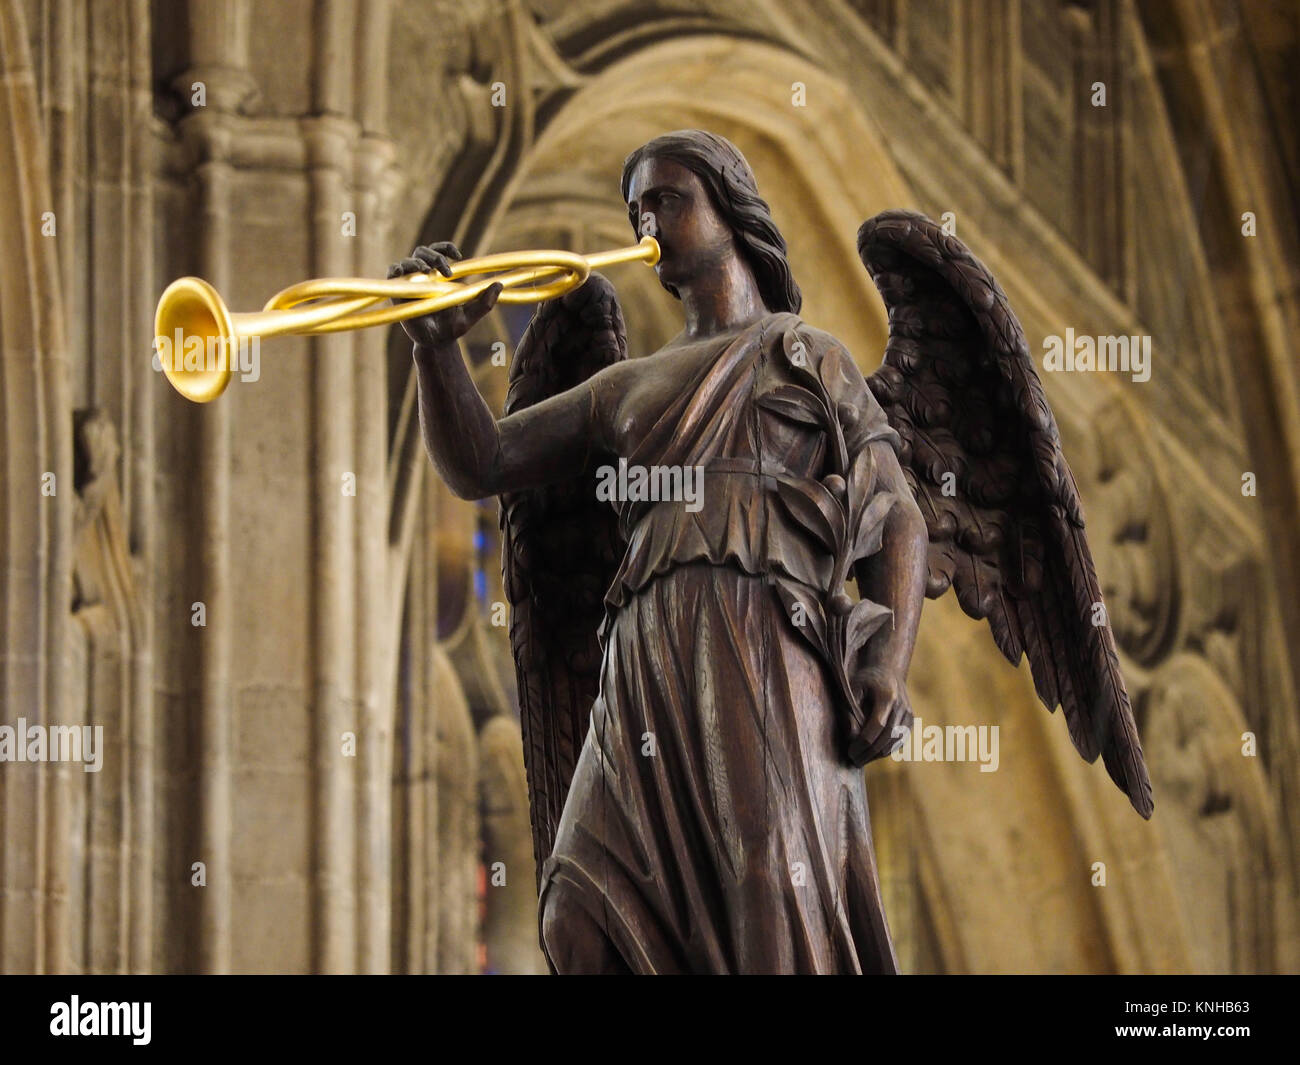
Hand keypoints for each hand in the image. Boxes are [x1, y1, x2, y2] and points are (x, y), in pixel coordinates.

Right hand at [387, 242, 501, 349]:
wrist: (438, 343)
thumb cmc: (454, 326)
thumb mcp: (472, 313)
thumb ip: (486, 301)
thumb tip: (499, 285)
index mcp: (440, 274)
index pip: (440, 251)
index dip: (446, 248)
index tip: (458, 256)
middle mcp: (424, 275)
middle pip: (422, 252)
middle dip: (434, 256)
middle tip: (447, 272)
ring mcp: (410, 283)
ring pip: (407, 261)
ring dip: (416, 262)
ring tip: (427, 272)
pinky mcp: (398, 293)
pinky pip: (392, 275)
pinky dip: (395, 270)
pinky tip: (402, 272)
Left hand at [847, 665, 913, 765]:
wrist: (887, 669)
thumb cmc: (865, 680)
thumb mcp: (853, 690)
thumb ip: (850, 712)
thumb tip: (851, 738)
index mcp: (888, 696)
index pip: (877, 726)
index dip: (863, 742)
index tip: (850, 752)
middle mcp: (902, 706)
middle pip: (887, 737)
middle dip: (869, 753)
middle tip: (854, 761)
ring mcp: (909, 714)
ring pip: (895, 742)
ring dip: (877, 755)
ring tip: (861, 759)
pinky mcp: (911, 721)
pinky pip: (900, 741)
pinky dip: (886, 750)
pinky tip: (872, 754)